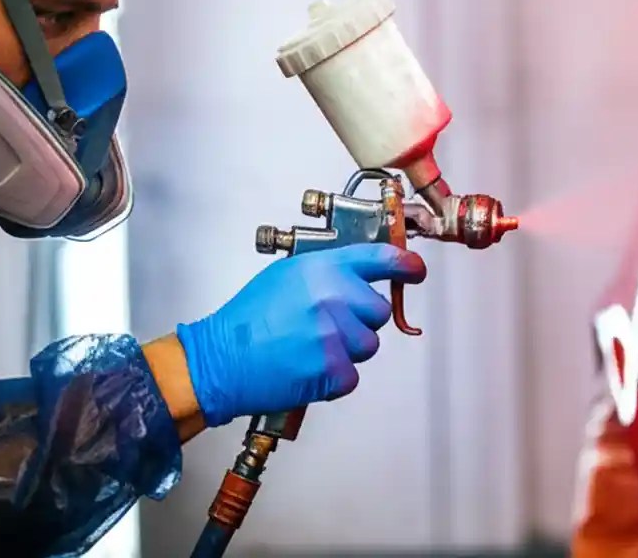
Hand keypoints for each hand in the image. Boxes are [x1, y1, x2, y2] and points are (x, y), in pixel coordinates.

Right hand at [174, 243, 425, 426]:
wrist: (222, 359)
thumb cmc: (248, 319)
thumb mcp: (286, 275)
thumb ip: (327, 272)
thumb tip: (359, 275)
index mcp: (323, 269)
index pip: (381, 258)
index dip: (406, 265)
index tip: (415, 270)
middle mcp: (334, 297)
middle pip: (380, 311)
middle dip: (361, 321)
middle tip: (328, 326)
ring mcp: (336, 335)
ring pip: (369, 345)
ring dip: (348, 350)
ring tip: (310, 347)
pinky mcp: (334, 370)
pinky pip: (353, 375)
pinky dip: (334, 377)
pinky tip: (307, 367)